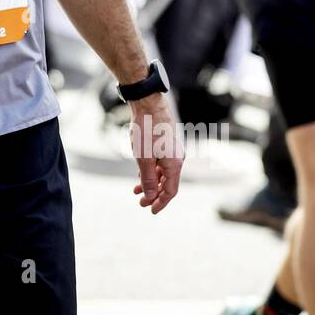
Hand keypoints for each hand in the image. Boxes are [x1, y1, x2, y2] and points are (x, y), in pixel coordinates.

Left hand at [127, 94, 182, 214]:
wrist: (148, 102)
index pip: (171, 191)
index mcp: (175, 164)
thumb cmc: (146, 129)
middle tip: (140, 201)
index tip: (151, 211)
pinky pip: (161, 162)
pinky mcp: (166, 142)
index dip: (161, 202)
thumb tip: (151, 197)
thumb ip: (149, 179)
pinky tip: (141, 172)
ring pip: (163, 172)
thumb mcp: (144, 158)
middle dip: (154, 194)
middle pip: (168, 183)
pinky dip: (152, 170)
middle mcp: (177, 158)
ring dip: (151, 182)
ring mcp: (172, 149)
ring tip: (136, 188)